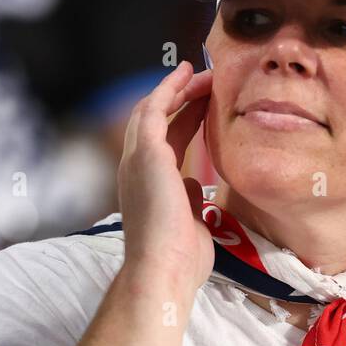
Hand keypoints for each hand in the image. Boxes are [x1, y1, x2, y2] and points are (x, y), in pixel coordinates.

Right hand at [117, 61, 215, 293]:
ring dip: (178, 88)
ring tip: (204, 74)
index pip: (166, 142)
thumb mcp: (189, 222)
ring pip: (152, 109)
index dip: (185, 120)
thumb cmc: (180, 260)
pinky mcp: (146, 153)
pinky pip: (155, 108)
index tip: (205, 106)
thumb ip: (189, 200)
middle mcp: (136, 169)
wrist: (164, 271)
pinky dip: (170, 88)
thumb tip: (194, 185)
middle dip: (181, 98)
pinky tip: (188, 75)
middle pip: (156, 120)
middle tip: (208, 82)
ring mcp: (137, 159)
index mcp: (147, 185)